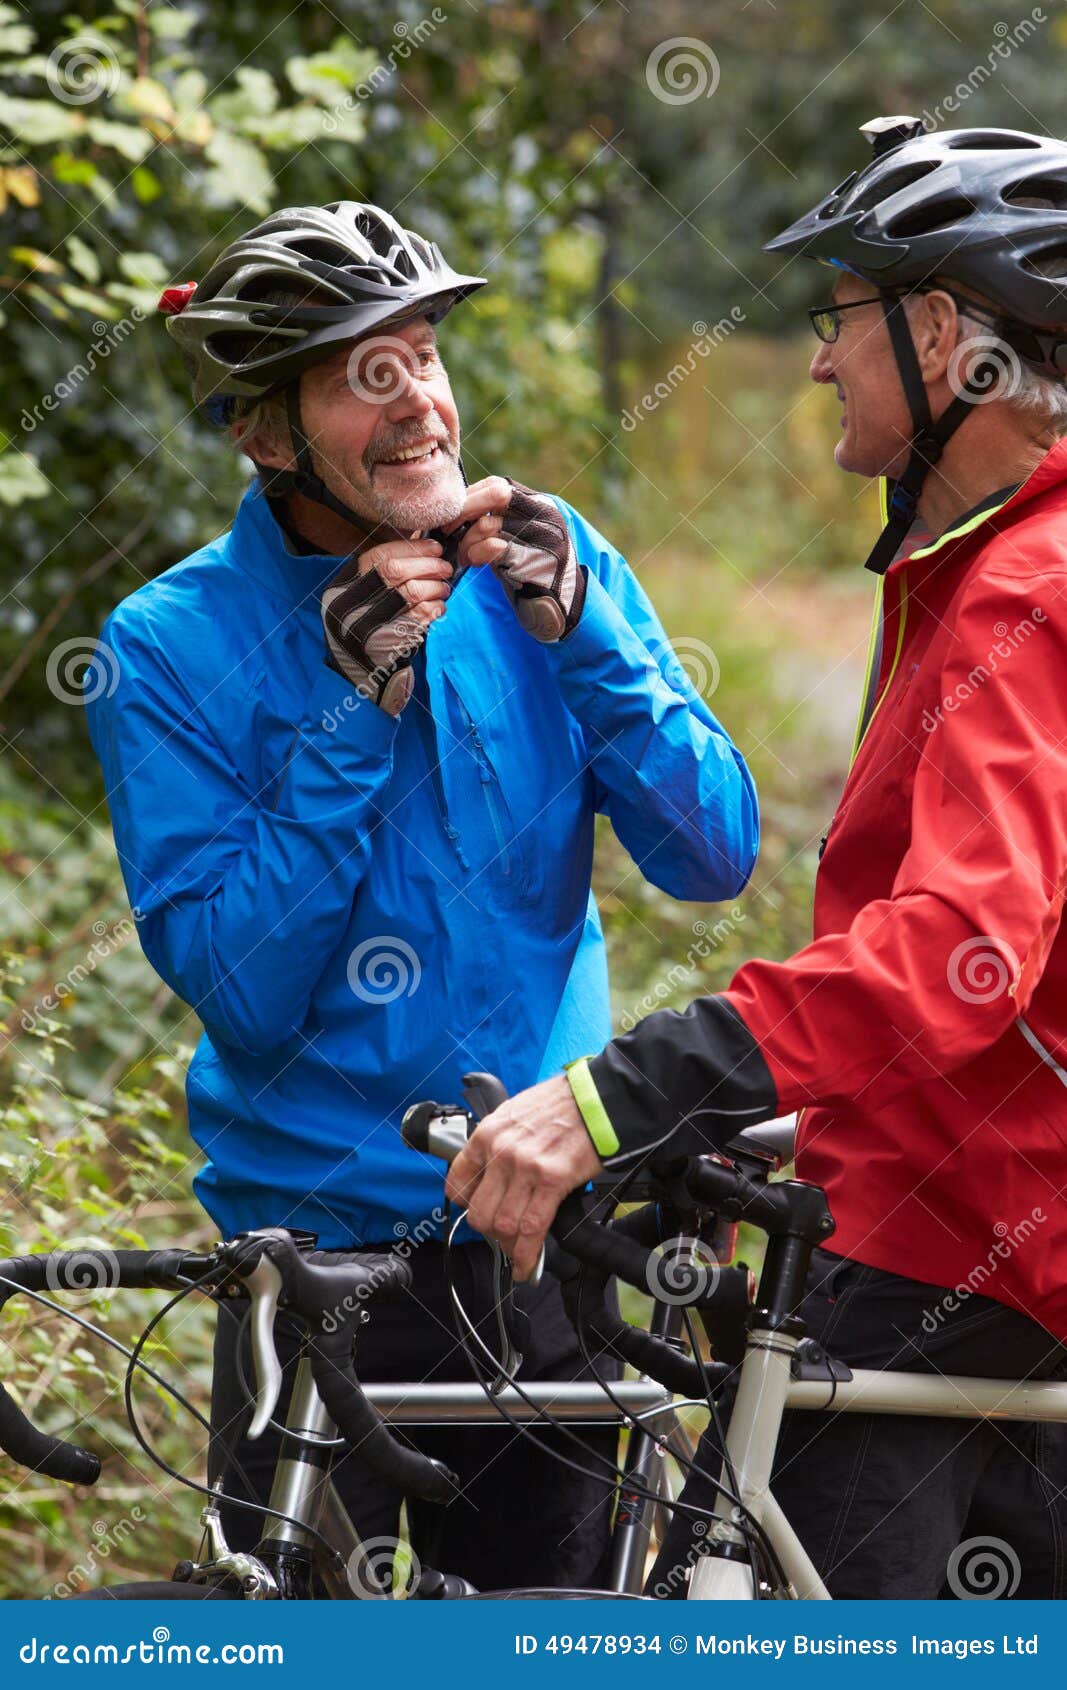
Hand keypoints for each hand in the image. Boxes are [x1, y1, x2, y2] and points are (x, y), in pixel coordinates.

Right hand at [320, 538, 451, 714]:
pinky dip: (436, 608)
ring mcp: (367, 627)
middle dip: (427, 565)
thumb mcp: (362, 598)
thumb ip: (382, 571)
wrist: (359, 677)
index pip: (378, 556)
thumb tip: (419, 539)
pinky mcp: (388, 645)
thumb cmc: (366, 630)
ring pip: (411, 592)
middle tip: (444, 567)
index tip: (434, 547)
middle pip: (395, 570)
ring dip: (436, 587)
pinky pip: (421, 618)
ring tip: (444, 588)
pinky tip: (439, 607)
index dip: (411, 548)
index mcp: (341, 589)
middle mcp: (349, 606)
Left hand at [443, 477, 585, 641]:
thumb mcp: (516, 537)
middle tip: (449, 532)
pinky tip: (476, 563)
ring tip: (465, 556)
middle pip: (496, 496)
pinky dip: (477, 555)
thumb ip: (497, 518)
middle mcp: (543, 515)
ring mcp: (541, 536)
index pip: (498, 486)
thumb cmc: (528, 571)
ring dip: (467, 542)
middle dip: (464, 513)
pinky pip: (493, 548)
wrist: (557, 606)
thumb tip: (458, 507)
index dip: (470, 498)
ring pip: (489, 524)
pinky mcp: (534, 560)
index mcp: (538, 504)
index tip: (452, 516)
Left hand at [445, 1074, 602, 1279]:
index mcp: (487, 1134)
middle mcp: (501, 1152)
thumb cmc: (560, 1104)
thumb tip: (492, 1177)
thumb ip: (498, 1144)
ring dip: (508, 1248)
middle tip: (502, 1238)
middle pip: (480, 1213)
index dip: (467, 1207)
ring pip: (504, 1225)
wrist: (596, 1098)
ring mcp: (526, 1168)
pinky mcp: (553, 1181)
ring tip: (516, 1253)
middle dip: (489, 1234)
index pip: (458, 1185)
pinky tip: (526, 1264)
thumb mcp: (513, 1114)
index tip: (479, 1213)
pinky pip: (532, 1228)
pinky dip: (526, 1254)